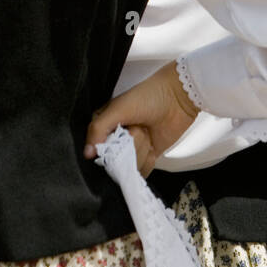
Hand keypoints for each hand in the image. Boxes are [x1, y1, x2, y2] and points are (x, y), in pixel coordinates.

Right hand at [84, 63, 199, 175]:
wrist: (179, 98)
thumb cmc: (149, 96)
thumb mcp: (119, 108)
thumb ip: (98, 128)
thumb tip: (87, 153)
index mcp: (104, 124)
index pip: (95, 148)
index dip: (106, 149)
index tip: (116, 140)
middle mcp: (115, 139)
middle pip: (113, 161)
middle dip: (127, 147)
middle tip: (136, 130)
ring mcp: (132, 148)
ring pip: (128, 167)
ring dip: (140, 151)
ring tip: (147, 133)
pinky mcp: (146, 156)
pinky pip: (141, 171)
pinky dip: (147, 160)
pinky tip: (152, 146)